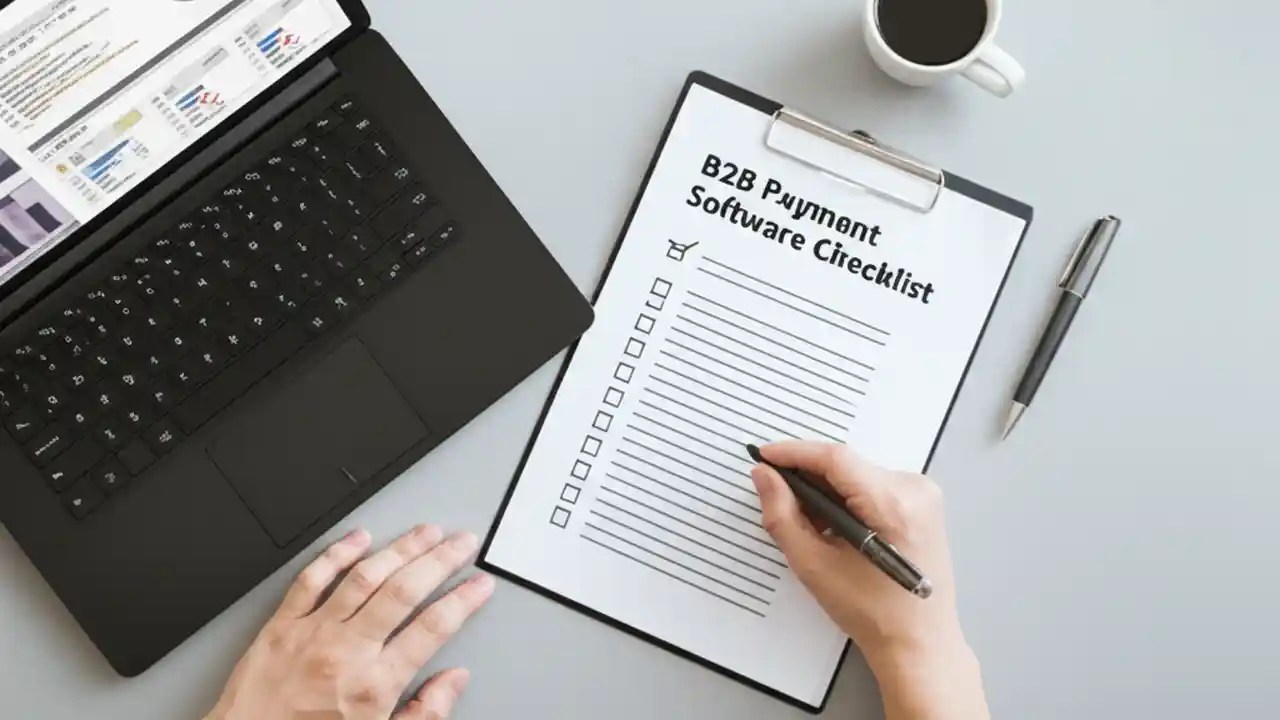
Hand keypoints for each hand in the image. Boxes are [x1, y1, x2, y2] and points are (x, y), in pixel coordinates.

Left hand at [207, 525, 493, 719]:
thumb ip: (425, 714)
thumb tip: (453, 681)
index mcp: (374, 686)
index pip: (433, 628)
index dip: (463, 601)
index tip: (480, 585)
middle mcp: (346, 652)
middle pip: (404, 591)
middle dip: (440, 561)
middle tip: (461, 543)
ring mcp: (312, 633)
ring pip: (364, 576)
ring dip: (400, 549)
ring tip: (425, 533)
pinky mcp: (281, 626)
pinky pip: (311, 579)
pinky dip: (337, 554)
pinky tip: (359, 538)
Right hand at [751, 441, 987, 719]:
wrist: (919, 642)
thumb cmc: (876, 614)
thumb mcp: (815, 565)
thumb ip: (783, 515)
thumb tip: (764, 477)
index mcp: (895, 504)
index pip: (835, 459)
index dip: (794, 453)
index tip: (764, 456)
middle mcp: (915, 490)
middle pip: (846, 465)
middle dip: (807, 476)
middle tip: (777, 495)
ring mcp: (923, 495)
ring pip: (857, 474)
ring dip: (826, 490)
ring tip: (806, 521)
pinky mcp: (922, 503)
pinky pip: (873, 485)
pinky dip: (847, 497)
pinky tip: (832, 524)